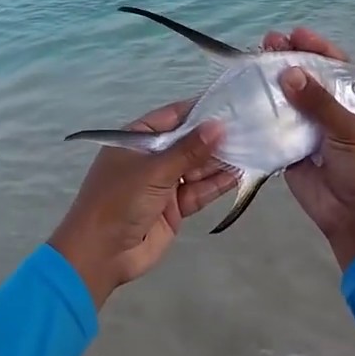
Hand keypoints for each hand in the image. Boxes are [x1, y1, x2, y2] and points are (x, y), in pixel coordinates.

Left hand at [48, 100, 233, 309]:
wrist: (101, 254)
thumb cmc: (119, 201)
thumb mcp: (154, 171)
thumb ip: (189, 151)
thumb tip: (218, 126)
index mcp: (136, 140)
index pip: (172, 117)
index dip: (200, 110)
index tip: (231, 102)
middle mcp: (150, 159)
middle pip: (188, 143)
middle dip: (215, 137)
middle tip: (251, 125)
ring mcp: (163, 185)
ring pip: (197, 168)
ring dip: (220, 161)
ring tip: (253, 146)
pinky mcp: (174, 208)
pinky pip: (199, 191)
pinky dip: (217, 183)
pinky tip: (240, 173)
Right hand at [262, 28, 354, 270]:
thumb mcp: (348, 129)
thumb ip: (318, 102)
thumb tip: (289, 73)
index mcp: (354, 100)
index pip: (335, 65)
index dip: (316, 47)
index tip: (295, 34)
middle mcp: (330, 110)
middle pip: (307, 77)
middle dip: (288, 59)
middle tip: (267, 43)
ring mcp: (308, 128)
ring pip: (287, 99)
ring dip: (270, 83)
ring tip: (250, 64)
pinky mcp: (290, 148)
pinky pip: (273, 127)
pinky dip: (259, 114)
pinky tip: (242, 98)